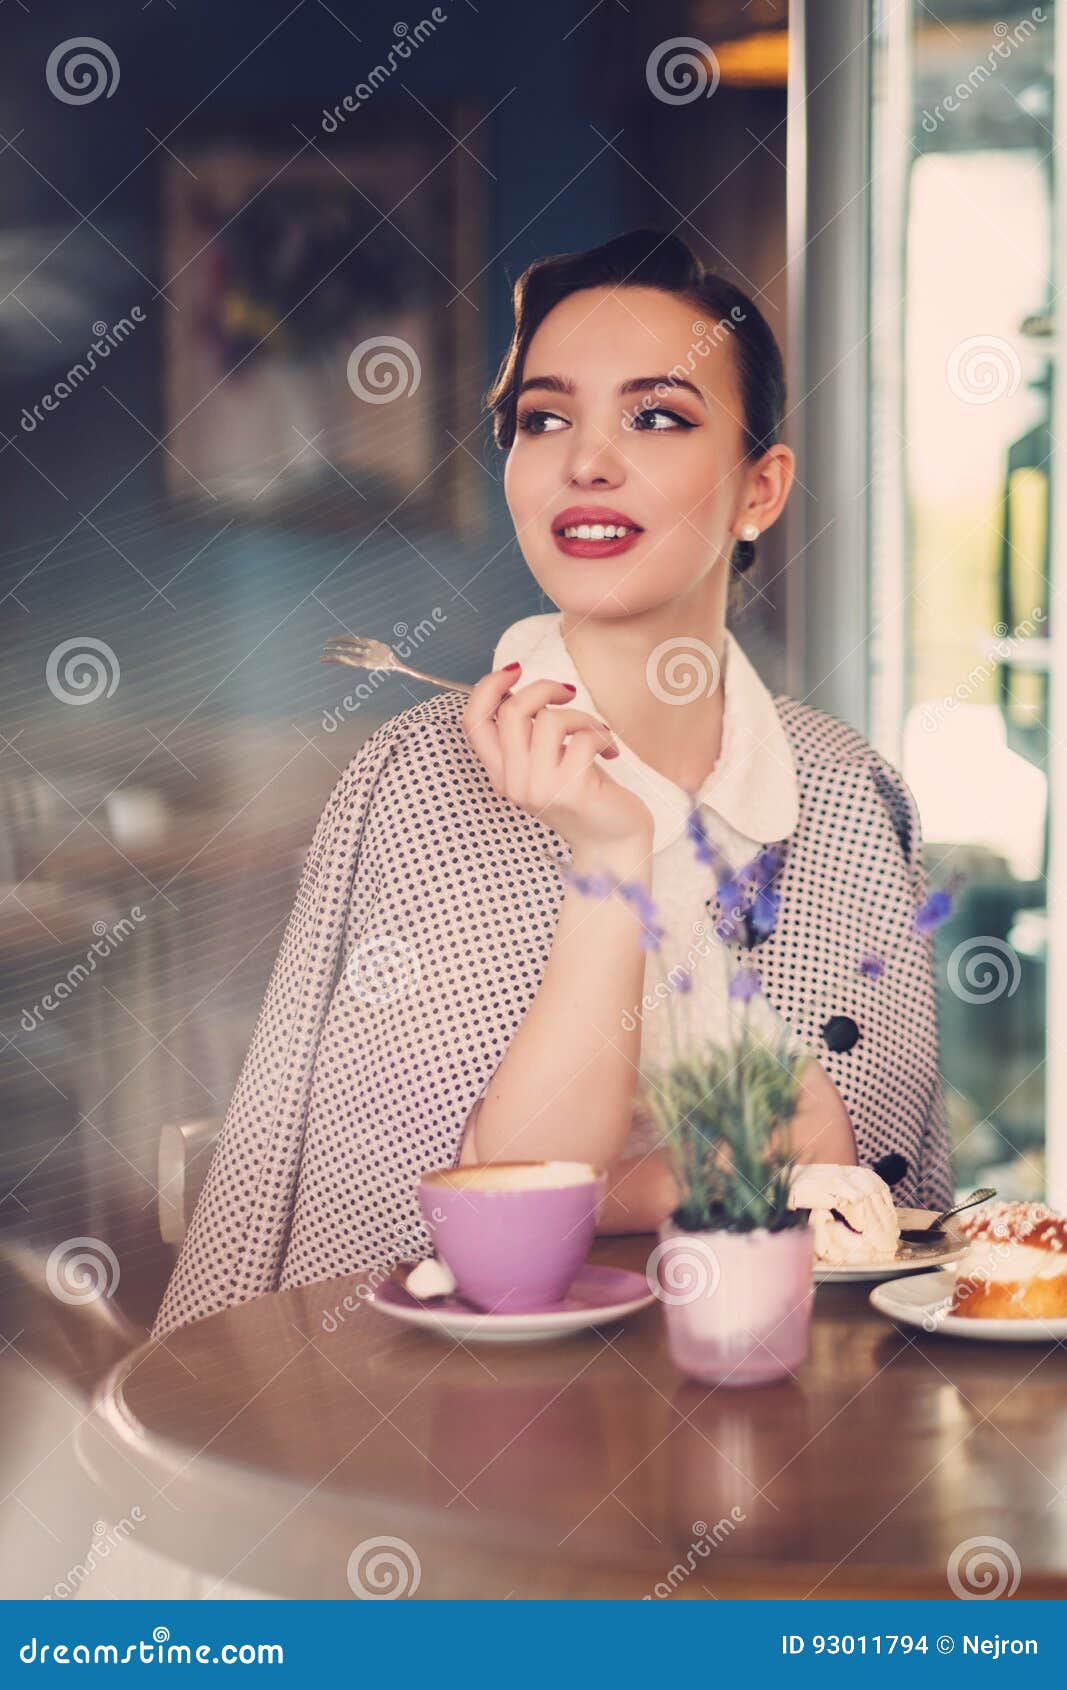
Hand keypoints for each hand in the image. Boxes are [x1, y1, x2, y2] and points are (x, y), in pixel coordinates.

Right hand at [462, 663, 653, 862]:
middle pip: (512, 711)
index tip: (515, 670)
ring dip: (581, 716)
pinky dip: (602, 735)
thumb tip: (517, 687)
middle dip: (544, 688)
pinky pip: (583, 738)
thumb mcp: (545, 763)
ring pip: (550, 720)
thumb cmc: (583, 794)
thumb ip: (527, 733)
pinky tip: (610, 751)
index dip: (488, 687)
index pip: (473, 722)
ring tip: (597, 732)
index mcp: (501, 773)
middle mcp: (514, 782)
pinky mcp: (572, 790)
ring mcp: (541, 788)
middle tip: (568, 694)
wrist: (611, 843)